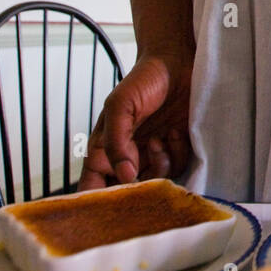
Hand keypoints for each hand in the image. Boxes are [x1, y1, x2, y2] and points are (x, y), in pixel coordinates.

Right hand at [77, 51, 193, 190]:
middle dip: (138, 188)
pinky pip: (177, 169)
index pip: (92, 187)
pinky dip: (177, 154)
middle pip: (127, 193)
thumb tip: (125, 175)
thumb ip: (116, 141)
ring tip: (160, 139)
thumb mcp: (120, 105)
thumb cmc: (142, 79)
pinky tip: (175, 133)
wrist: (177, 62)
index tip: (110, 209)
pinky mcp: (176, 151)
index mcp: (104, 149)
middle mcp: (127, 157)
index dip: (97, 203)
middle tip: (146, 170)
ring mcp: (152, 156)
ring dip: (160, 165)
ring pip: (154, 184)